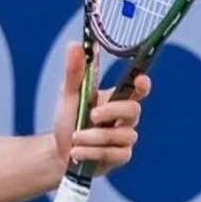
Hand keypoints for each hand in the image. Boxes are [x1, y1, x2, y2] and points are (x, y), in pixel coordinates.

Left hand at [51, 42, 151, 175]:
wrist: (57, 152)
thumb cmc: (68, 120)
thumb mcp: (69, 94)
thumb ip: (74, 72)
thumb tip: (75, 44)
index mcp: (116, 99)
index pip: (137, 90)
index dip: (143, 85)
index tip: (141, 80)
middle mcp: (125, 118)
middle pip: (133, 110)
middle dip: (112, 111)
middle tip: (91, 115)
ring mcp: (125, 139)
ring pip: (121, 135)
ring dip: (93, 137)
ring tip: (74, 138)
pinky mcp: (120, 157)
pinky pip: (113, 154)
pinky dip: (91, 153)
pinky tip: (77, 153)